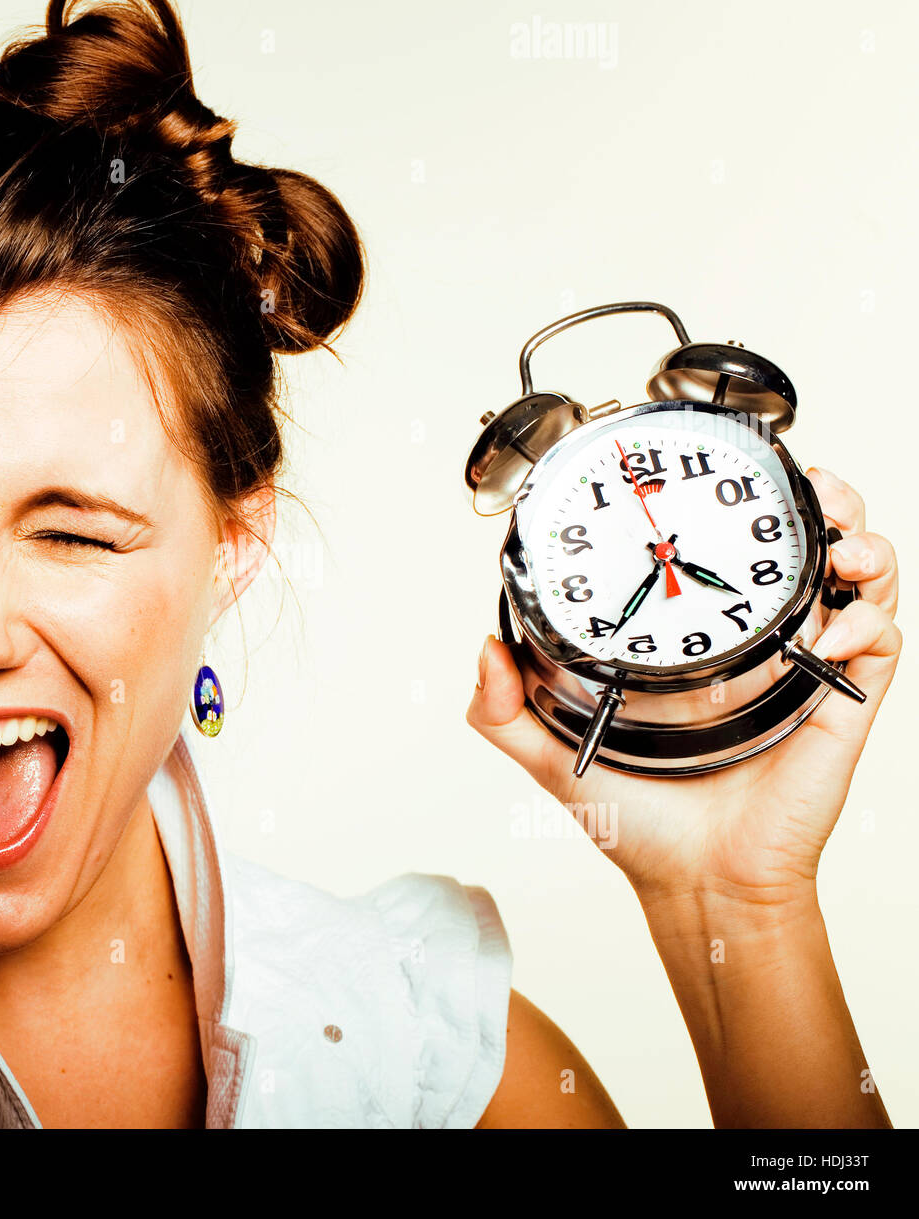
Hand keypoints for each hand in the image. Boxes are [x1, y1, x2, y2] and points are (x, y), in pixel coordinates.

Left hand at [467, 468, 900, 908]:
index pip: (723, 554)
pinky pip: (880, 645)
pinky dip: (871, 621)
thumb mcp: (553, 754)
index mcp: (696, 642)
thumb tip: (484, 649)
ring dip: (860, 543)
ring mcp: (804, 670)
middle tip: (804, 488)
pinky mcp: (840, 705)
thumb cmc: (635, 820)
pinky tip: (837, 629)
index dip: (733, 506)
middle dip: (819, 502)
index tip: (717, 478)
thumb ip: (502, 709)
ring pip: (859, 579)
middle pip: (805, 547)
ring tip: (840, 542)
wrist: (694, 880)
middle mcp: (756, 645)